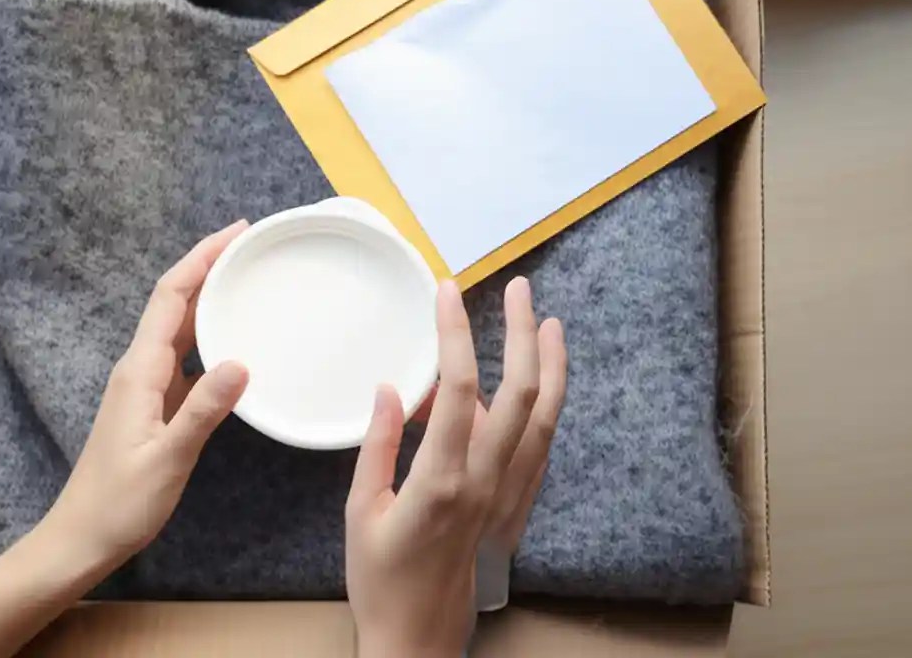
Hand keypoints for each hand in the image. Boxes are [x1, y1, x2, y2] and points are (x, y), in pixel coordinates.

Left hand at [46, 219, 250, 569]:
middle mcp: (139, 369)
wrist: (82, 537)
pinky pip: (184, 357)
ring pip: (179, 327)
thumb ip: (202, 411)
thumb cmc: (120, 503)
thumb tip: (240, 362)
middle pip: (174, 302)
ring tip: (249, 280)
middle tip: (253, 246)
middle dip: (209, 266)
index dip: (202, 257)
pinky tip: (235, 343)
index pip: (171, 296)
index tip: (238, 231)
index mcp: (139, 371)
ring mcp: (145, 387)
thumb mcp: (168, 459)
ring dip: (210, 298)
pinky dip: (209, 338)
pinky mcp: (153, 406)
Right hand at [345, 277, 566, 657]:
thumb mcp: (359, 512)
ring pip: (544, 419)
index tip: (447, 292)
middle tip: (517, 289)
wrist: (419, 641)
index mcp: (441, 480)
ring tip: (549, 323)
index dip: (456, 334)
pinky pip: (541, 450)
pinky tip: (542, 386)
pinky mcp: (514, 509)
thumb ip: (379, 446)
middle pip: (520, 394)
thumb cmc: (380, 581)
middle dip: (522, 334)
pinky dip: (547, 409)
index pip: (459, 388)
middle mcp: (485, 482)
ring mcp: (506, 496)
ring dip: (551, 367)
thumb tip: (391, 389)